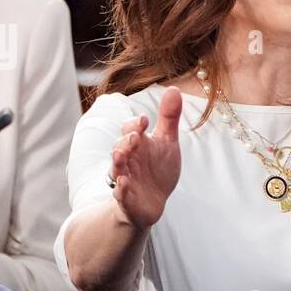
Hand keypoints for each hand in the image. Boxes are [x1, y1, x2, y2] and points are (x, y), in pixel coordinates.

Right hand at [111, 86, 182, 227]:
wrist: (151, 202)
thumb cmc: (157, 169)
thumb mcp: (167, 142)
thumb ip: (169, 118)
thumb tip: (173, 88)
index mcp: (137, 144)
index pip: (130, 130)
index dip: (134, 125)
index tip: (144, 120)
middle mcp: (127, 160)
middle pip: (121, 147)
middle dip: (126, 141)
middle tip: (135, 137)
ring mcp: (125, 179)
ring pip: (116, 169)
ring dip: (118, 162)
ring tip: (120, 155)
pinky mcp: (126, 199)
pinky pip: (120, 194)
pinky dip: (121, 189)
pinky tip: (125, 184)